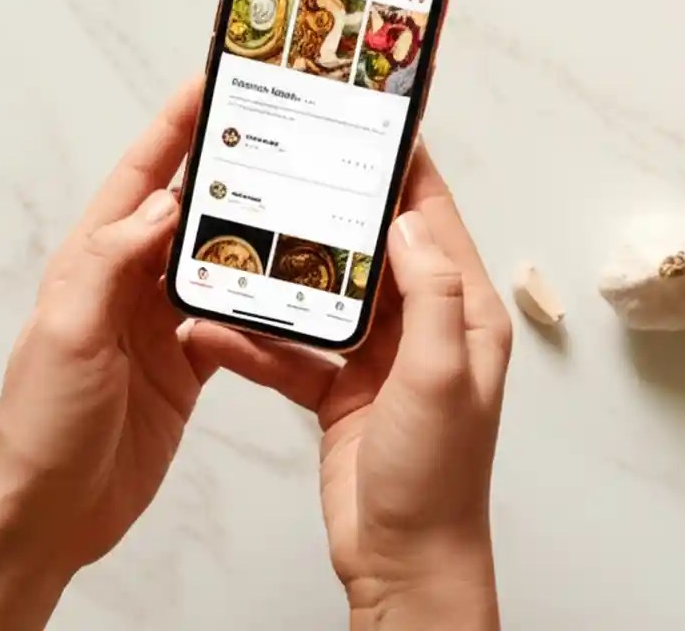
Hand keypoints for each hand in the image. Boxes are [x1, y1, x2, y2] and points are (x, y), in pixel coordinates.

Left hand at [0, 78, 262, 630]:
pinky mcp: (187, 365)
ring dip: (251, 234)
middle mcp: (127, 286)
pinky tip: (292, 291)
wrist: (55, 509)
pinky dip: (260, 303)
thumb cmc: (45, 424)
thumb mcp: (68, 334)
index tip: (210, 86)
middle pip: (184, 212)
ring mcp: (159, 326)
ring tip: (301, 202)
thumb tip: (161, 204)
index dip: (172, 130)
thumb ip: (111, 265)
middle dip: (227, 170)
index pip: (138, 180)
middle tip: (279, 136)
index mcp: (92, 264)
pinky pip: (231, 319)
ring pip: (214, 262)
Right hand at [195, 143, 511, 628]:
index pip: (435, 222)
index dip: (407, 170)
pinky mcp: (342, 391)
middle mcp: (427, 330)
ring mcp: (382, 361)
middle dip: (337, 209)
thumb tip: (410, 221)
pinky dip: (260, 340)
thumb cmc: (435, 479)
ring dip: (287, 275)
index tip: (374, 123)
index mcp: (465, 315)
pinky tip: (219, 326)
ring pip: (330, 296)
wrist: (403, 561)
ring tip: (244, 237)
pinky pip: (296, 351)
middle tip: (293, 165)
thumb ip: (432, 294)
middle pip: (378, 249)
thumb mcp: (441, 376)